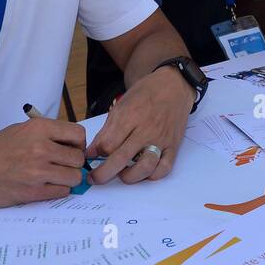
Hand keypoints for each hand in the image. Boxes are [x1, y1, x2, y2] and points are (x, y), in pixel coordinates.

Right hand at [0, 117, 85, 205]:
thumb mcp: (20, 130)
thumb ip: (45, 135)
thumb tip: (70, 145)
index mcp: (38, 128)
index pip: (78, 135)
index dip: (78, 145)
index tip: (69, 150)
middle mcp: (40, 147)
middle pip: (78, 159)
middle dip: (72, 165)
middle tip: (60, 167)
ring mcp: (37, 171)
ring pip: (73, 177)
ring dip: (66, 180)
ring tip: (52, 178)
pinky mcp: (32, 191)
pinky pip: (61, 192)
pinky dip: (57, 191)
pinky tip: (44, 187)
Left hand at [87, 64, 192, 184]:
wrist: (174, 86)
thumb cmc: (146, 94)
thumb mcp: (121, 105)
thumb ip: (106, 131)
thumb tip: (92, 151)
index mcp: (129, 116)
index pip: (107, 144)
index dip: (95, 154)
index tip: (90, 157)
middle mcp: (146, 129)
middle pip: (121, 158)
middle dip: (103, 173)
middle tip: (95, 178)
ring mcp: (161, 139)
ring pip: (144, 167)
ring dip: (129, 176)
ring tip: (121, 174)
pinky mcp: (173, 146)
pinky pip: (164, 168)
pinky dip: (152, 175)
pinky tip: (143, 173)